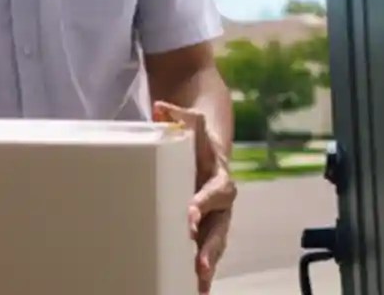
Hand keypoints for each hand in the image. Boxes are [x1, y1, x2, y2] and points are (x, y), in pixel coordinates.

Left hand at [153, 101, 236, 293]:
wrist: (207, 147)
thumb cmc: (196, 138)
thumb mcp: (190, 123)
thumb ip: (178, 113)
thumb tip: (162, 106)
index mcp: (219, 178)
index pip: (215, 193)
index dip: (203, 203)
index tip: (189, 215)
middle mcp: (221, 204)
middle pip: (219, 228)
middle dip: (209, 247)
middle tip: (198, 263)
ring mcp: (215, 220)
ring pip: (214, 246)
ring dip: (206, 265)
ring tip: (198, 286)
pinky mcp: (205, 231)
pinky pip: (204, 253)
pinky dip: (200, 272)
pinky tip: (193, 288)